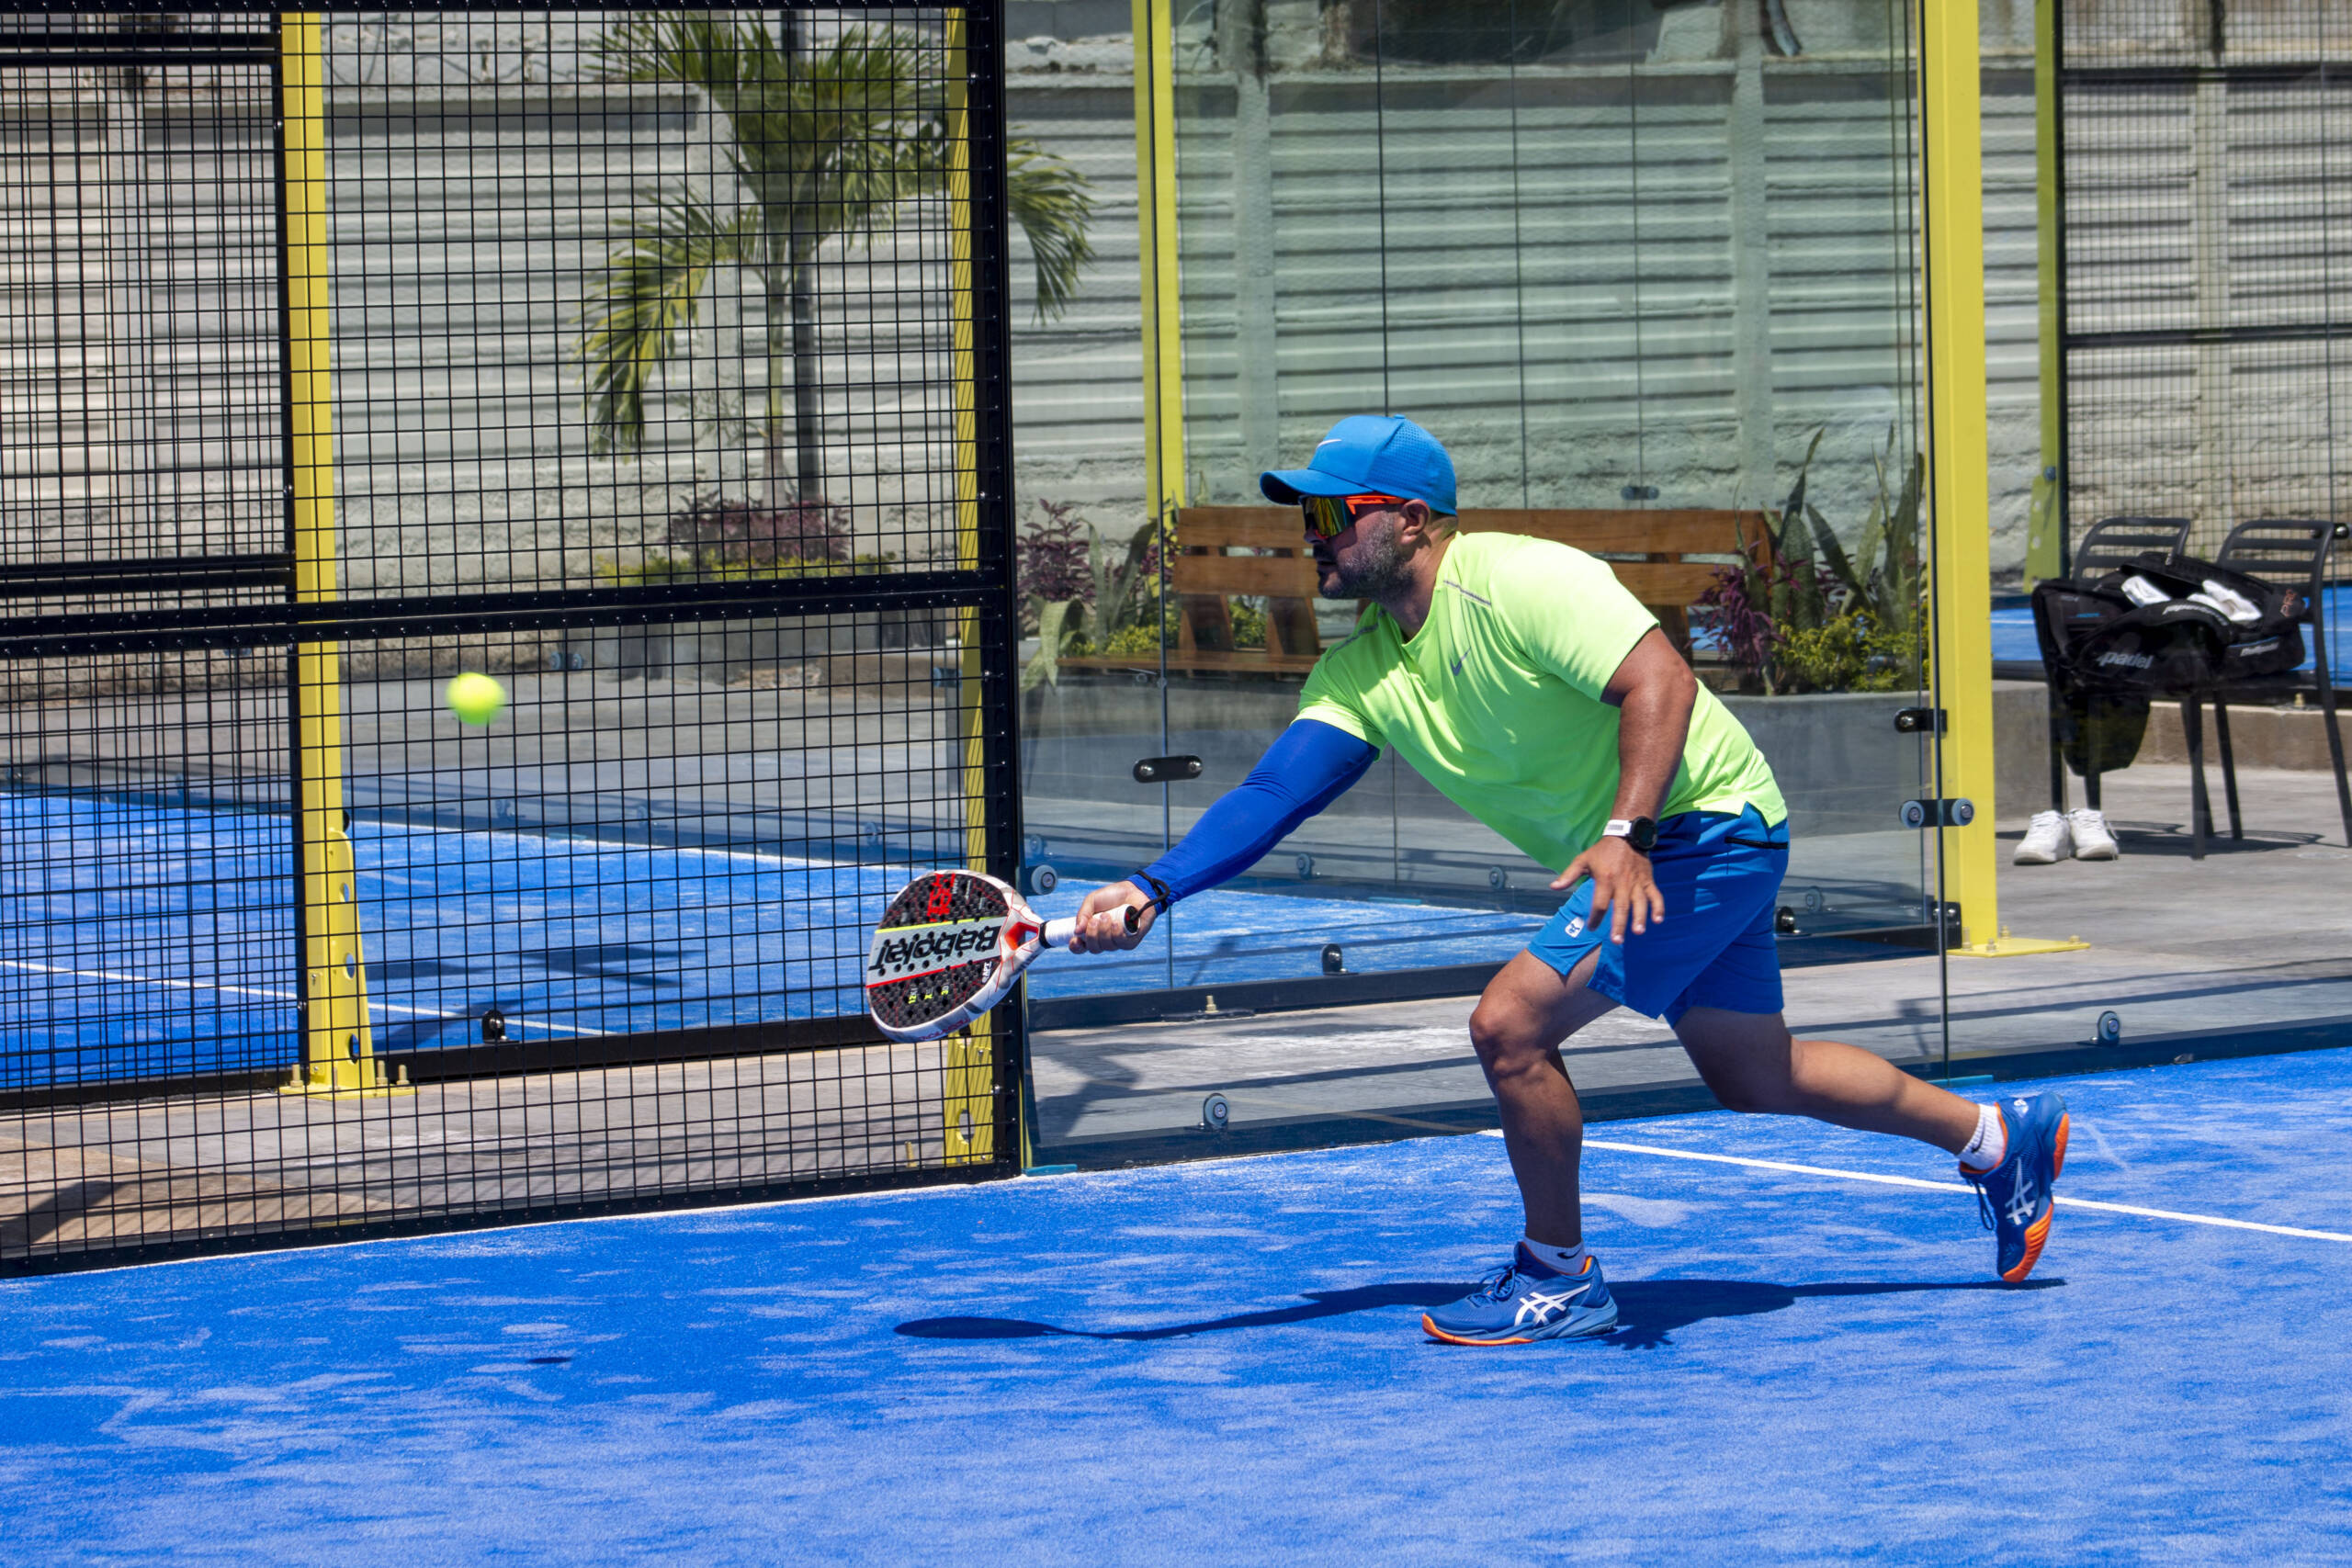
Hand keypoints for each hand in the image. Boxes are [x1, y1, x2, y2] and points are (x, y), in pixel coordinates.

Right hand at [1070, 879, 1157, 952]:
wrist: (1134, 890)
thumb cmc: (1113, 895)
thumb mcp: (1092, 900)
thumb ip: (1083, 914)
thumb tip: (1076, 931)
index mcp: (1093, 931)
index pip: (1082, 947)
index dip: (1076, 947)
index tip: (1075, 939)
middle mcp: (1105, 939)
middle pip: (1094, 949)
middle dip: (1091, 936)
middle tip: (1094, 920)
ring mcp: (1118, 941)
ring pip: (1107, 946)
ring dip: (1104, 931)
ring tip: (1107, 916)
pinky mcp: (1131, 940)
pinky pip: (1122, 944)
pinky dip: (1117, 934)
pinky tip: (1117, 923)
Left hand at [1550, 836, 1664, 944]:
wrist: (1627, 836)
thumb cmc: (1602, 851)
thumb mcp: (1583, 860)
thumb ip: (1568, 875)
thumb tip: (1553, 887)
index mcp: (1605, 879)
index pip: (1600, 903)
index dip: (1595, 917)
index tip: (1591, 928)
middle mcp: (1622, 883)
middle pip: (1621, 906)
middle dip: (1619, 924)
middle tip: (1617, 941)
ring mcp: (1637, 883)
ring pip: (1640, 902)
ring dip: (1640, 917)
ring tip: (1638, 932)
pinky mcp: (1648, 881)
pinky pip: (1656, 895)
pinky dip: (1658, 907)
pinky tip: (1658, 920)